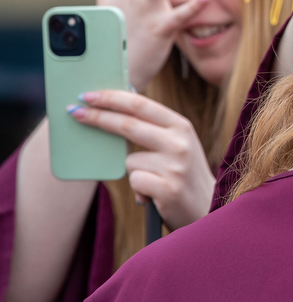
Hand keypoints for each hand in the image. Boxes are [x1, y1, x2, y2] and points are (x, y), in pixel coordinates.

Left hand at [69, 90, 214, 230]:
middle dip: (98, 117)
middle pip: (129, 124)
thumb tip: (118, 102)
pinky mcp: (168, 189)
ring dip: (133, 171)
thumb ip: (153, 126)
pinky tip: (154, 194)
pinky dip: (139, 190)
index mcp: (182, 126)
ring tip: (153, 180)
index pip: (141, 104)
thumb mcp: (176, 143)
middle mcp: (180, 143)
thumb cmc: (183, 173)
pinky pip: (134, 182)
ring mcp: (175, 166)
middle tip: (74, 112)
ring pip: (129, 160)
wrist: (209, 207)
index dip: (112, 97)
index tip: (88, 95)